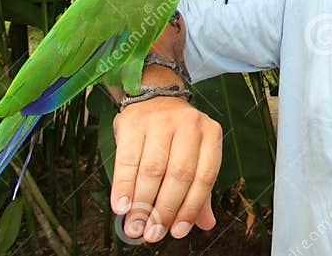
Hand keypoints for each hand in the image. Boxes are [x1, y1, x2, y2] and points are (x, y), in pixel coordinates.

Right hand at [110, 96, 222, 242]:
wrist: (153, 96)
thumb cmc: (176, 135)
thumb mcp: (194, 155)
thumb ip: (199, 189)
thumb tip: (206, 224)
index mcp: (210, 134)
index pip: (204, 177)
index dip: (191, 208)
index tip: (177, 232)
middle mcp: (189, 125)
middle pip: (179, 175)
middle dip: (164, 210)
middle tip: (152, 233)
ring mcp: (162, 121)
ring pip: (153, 170)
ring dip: (142, 204)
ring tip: (135, 227)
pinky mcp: (135, 123)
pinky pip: (128, 160)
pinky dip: (124, 187)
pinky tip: (121, 207)